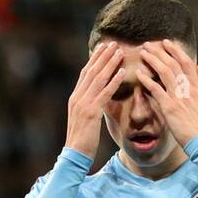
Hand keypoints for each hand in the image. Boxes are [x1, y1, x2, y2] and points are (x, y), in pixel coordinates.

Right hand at [65, 42, 124, 158]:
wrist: (75, 154)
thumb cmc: (82, 139)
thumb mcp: (84, 119)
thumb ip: (88, 105)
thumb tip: (97, 98)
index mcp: (75, 97)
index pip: (85, 73)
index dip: (94, 59)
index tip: (103, 48)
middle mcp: (78, 97)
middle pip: (91, 71)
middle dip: (102, 56)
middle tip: (113, 43)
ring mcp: (84, 104)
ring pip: (98, 79)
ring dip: (110, 64)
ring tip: (120, 52)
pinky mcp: (92, 112)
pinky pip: (104, 93)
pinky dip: (113, 82)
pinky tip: (122, 73)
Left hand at [137, 40, 197, 147]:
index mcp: (196, 87)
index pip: (186, 62)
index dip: (176, 50)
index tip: (167, 43)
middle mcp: (188, 88)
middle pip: (173, 63)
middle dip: (160, 51)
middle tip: (148, 44)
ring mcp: (179, 96)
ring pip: (164, 71)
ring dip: (152, 60)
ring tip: (143, 52)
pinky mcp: (170, 107)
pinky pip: (156, 89)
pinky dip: (147, 80)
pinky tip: (139, 74)